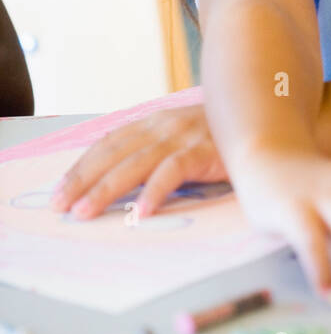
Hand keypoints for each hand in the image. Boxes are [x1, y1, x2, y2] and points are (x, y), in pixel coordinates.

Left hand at [50, 105, 227, 218]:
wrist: (267, 121)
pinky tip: (141, 212)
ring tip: (85, 212)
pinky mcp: (204, 151)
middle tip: (60, 205)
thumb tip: (127, 181)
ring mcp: (183, 137)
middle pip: (112, 154)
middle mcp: (163, 126)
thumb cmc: (226, 137)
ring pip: (134, 164)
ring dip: (106, 189)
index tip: (61, 190)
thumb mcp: (186, 138)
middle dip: (82, 180)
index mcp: (154, 123)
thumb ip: (158, 153)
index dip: (81, 167)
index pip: (108, 144)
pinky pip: (173, 172)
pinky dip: (155, 192)